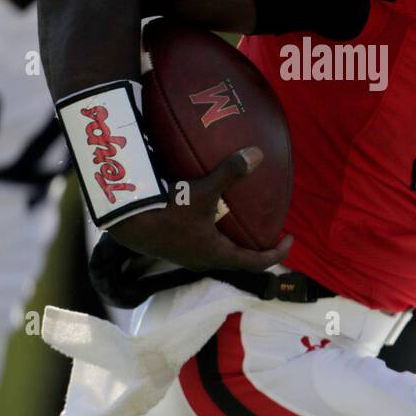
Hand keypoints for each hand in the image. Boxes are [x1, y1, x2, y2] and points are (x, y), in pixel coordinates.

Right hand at [102, 145, 292, 271]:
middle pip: (238, 258)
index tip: (289, 238)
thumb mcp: (202, 191)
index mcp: (217, 254)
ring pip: (218, 251)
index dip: (277, 252)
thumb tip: (257, 154)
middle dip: (255, 245)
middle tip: (267, 228)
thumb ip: (230, 172)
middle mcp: (204, 260)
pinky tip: (208, 211)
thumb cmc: (167, 211)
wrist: (126, 222)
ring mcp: (186, 255)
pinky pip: (201, 241)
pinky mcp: (173, 246)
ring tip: (240, 220)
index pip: (256, 262)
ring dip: (232, 238)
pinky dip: (213, 230)